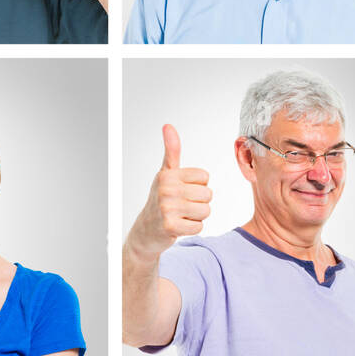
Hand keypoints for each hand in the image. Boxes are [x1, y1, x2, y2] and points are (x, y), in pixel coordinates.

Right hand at [126, 124, 212, 259]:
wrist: (147, 229)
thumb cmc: (161, 198)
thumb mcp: (166, 172)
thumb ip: (171, 150)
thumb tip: (168, 126)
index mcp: (168, 174)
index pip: (205, 177)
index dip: (198, 185)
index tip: (184, 190)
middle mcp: (166, 189)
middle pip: (207, 194)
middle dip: (199, 202)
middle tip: (183, 205)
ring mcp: (167, 208)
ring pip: (205, 211)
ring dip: (197, 216)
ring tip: (182, 215)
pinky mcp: (170, 226)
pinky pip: (199, 226)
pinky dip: (193, 228)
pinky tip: (180, 225)